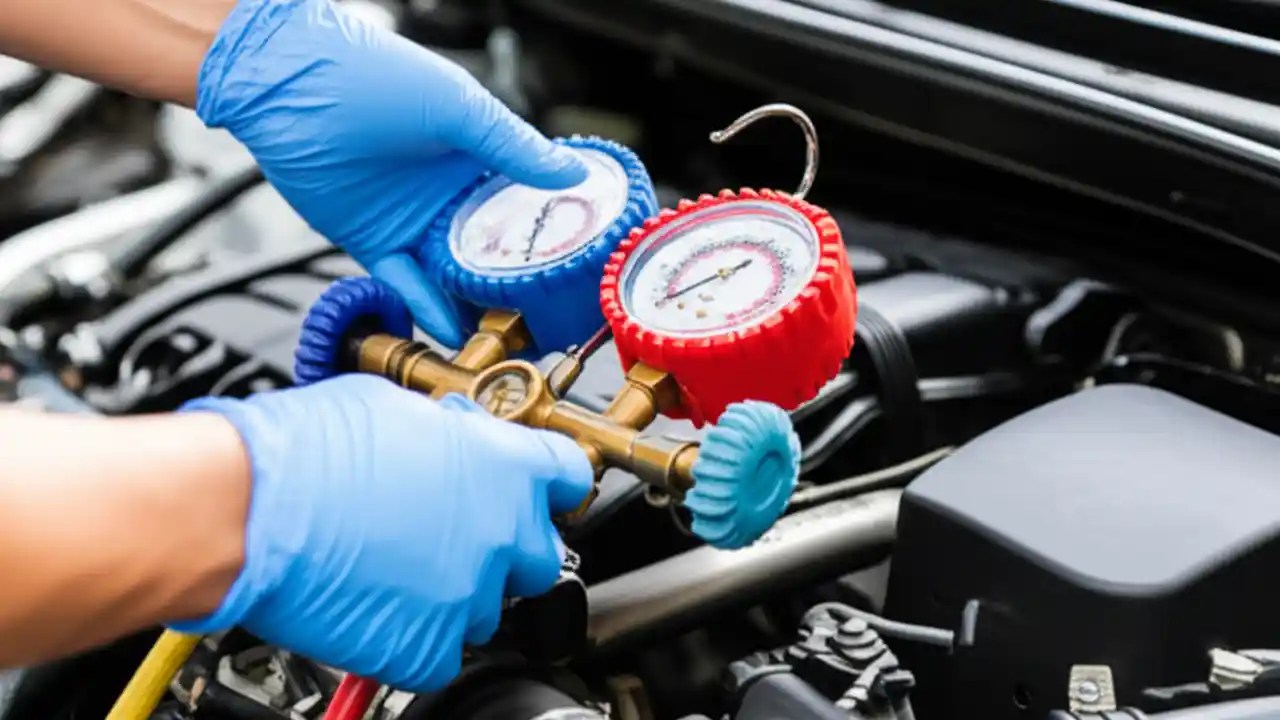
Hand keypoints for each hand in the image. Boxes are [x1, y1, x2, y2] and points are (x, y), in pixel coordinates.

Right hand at [170, 375, 593, 691]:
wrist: (246, 508)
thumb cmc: (304, 450)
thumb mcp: (394, 410)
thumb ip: (448, 433)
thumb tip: (457, 437)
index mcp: (503, 466)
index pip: (569, 476)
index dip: (551, 484)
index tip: (539, 490)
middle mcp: (500, 534)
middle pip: (539, 555)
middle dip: (506, 548)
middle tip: (457, 535)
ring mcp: (467, 597)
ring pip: (487, 608)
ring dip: (456, 593)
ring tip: (397, 569)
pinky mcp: (427, 649)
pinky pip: (441, 653)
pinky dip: (415, 639)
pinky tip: (379, 608)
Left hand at [196, 0, 587, 345]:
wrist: (290, 83)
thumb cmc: (372, 76)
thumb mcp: (459, 109)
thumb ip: (513, 147)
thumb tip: (571, 174)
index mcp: (476, 157)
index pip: (524, 203)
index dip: (549, 232)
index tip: (577, 262)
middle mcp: (447, 193)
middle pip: (492, 249)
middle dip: (517, 281)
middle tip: (549, 312)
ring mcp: (412, 221)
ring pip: (453, 274)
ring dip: (477, 303)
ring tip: (509, 332)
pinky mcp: (374, 242)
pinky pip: (407, 282)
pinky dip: (428, 306)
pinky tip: (453, 326)